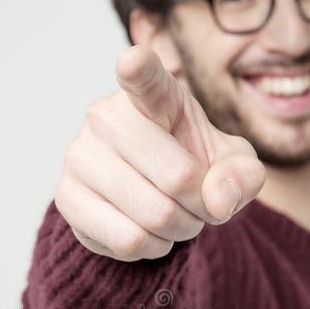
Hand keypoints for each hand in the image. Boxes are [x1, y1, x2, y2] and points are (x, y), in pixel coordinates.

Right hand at [55, 44, 265, 260]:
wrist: (148, 198)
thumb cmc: (190, 166)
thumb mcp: (231, 164)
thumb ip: (242, 174)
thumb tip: (218, 200)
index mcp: (151, 95)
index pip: (144, 79)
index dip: (139, 69)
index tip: (133, 61)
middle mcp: (105, 117)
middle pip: (176, 177)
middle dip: (202, 206)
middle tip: (199, 205)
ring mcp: (80, 157)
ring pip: (153, 215)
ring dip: (180, 230)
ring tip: (176, 218)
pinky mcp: (67, 198)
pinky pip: (128, 240)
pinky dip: (154, 247)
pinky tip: (150, 233)